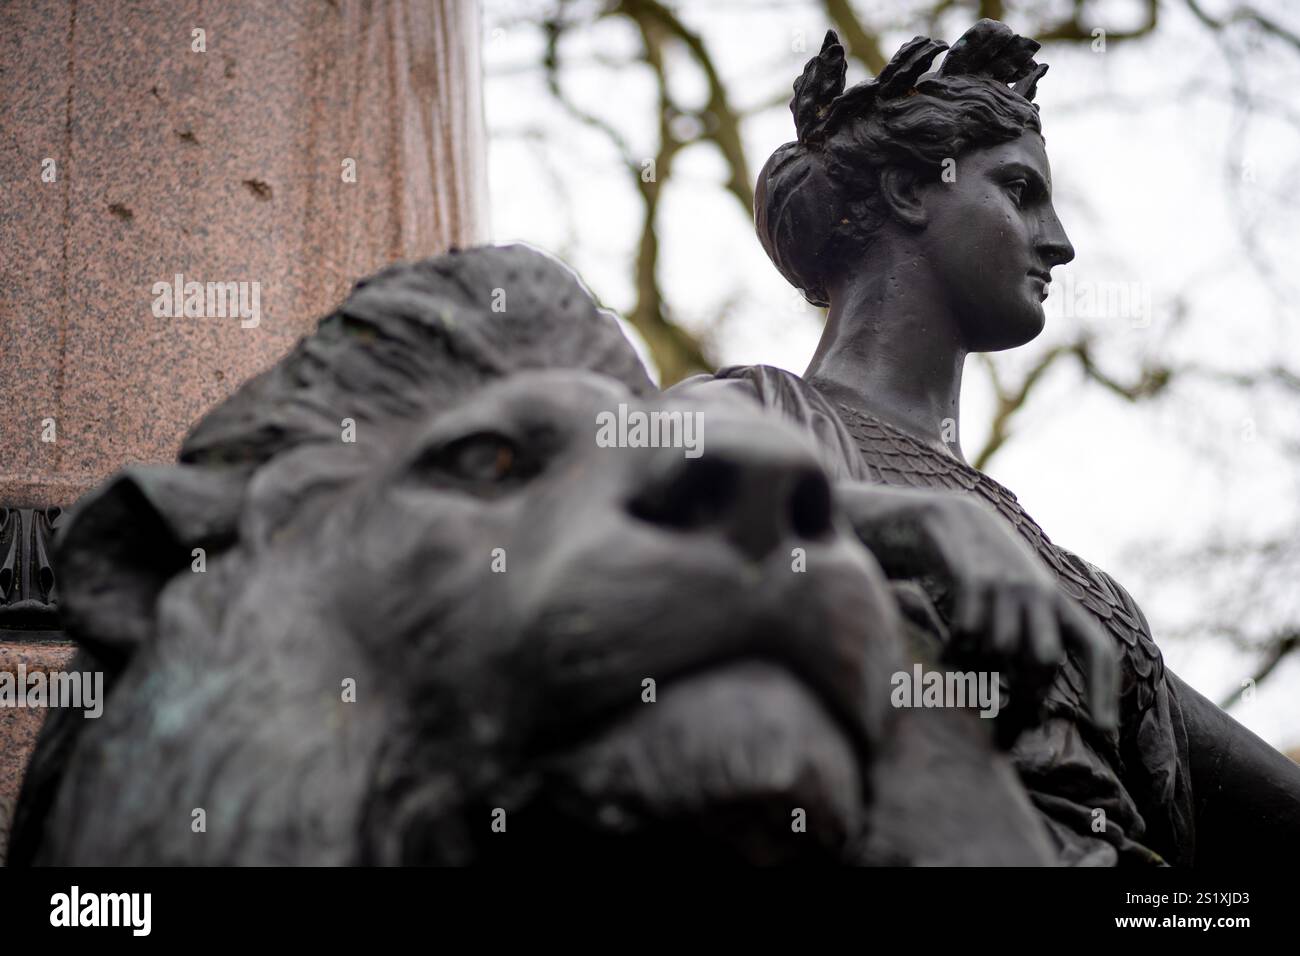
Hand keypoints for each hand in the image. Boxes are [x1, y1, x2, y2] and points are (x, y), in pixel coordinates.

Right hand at [835, 484, 1117, 731]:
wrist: (944, 517)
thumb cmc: (979, 570)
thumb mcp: (1016, 594)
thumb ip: (1033, 631)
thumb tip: (1038, 691)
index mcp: (1056, 600)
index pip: (1096, 649)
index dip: (1104, 692)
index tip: (1105, 735)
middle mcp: (1038, 591)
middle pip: (1043, 662)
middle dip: (1025, 698)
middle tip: (1005, 725)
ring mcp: (1005, 583)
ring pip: (1001, 651)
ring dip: (979, 670)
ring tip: (962, 671)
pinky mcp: (972, 576)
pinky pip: (968, 634)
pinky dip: (955, 652)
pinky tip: (945, 654)